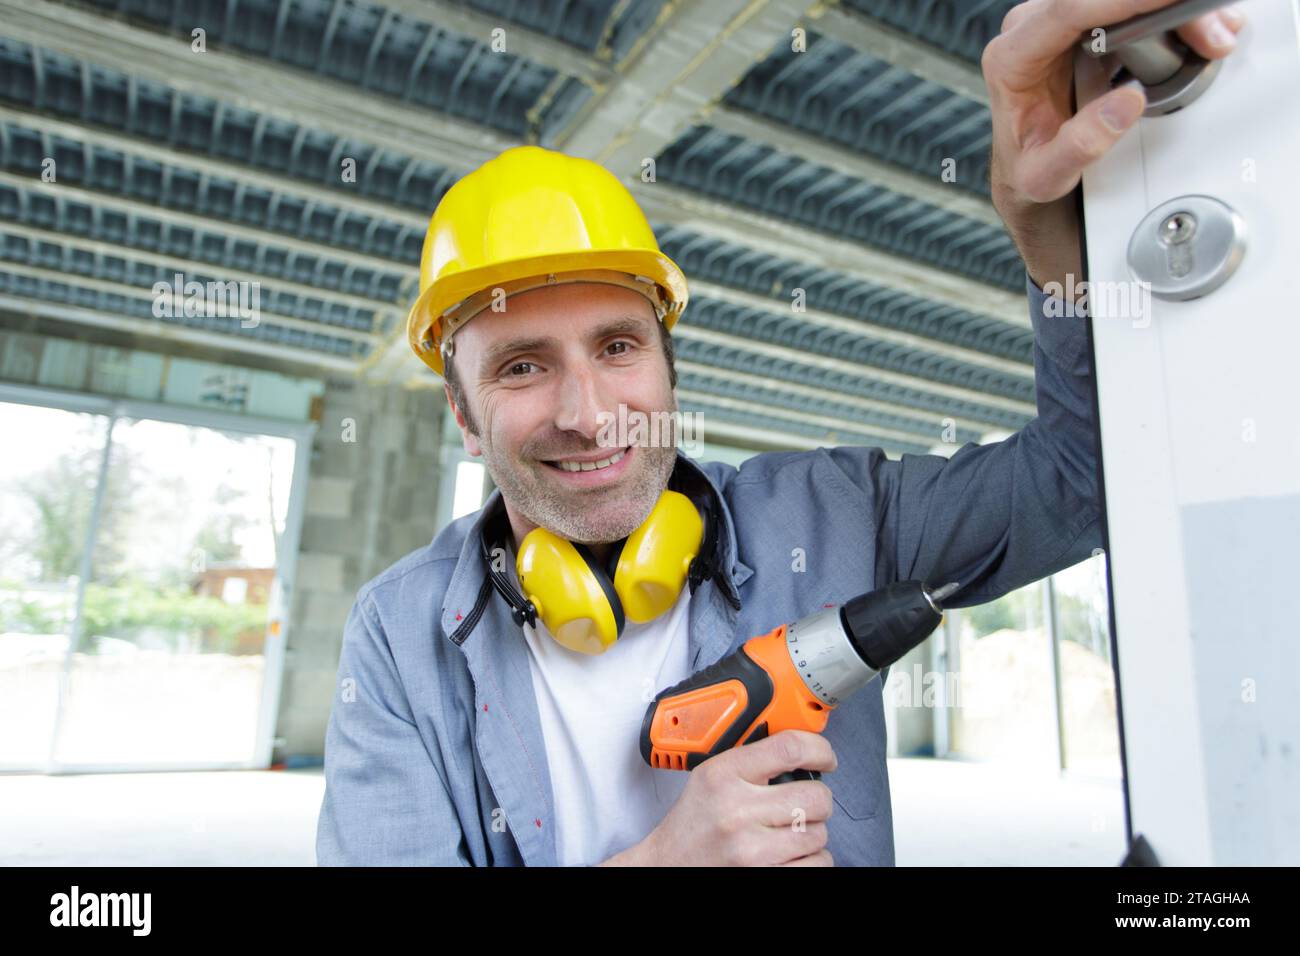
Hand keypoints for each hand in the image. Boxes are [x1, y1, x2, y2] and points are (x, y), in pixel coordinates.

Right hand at [608, 730, 837, 865]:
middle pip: (815, 797)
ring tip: (787, 832)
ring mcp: (751, 848)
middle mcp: (737, 810)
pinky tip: (789, 854)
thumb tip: (802, 748)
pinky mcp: (763, 875)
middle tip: (804, 804)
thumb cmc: (694, 823)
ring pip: (819, 834)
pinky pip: (817, 864)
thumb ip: (751, 760)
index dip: (820, 750)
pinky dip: (811, 860)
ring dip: (812, 833)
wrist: (668, 865)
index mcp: (724, 774)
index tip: (825, 758)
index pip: (790, 748)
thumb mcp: (711, 777)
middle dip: (817, 800)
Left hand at [984, 0, 1246, 293]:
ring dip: (1174, 9)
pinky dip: (1170, 13)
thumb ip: (1081, 144)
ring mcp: (1061, 21)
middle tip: (1211, 32)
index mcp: (1013, 58)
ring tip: (1214, 36)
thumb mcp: (1046, 173)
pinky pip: (1132, 6)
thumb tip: (1128, 102)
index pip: (1069, 11)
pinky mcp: (1088, 22)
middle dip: (1163, 6)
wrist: (1025, 163)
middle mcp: (1032, 29)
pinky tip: (1200, 29)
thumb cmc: (1027, 165)